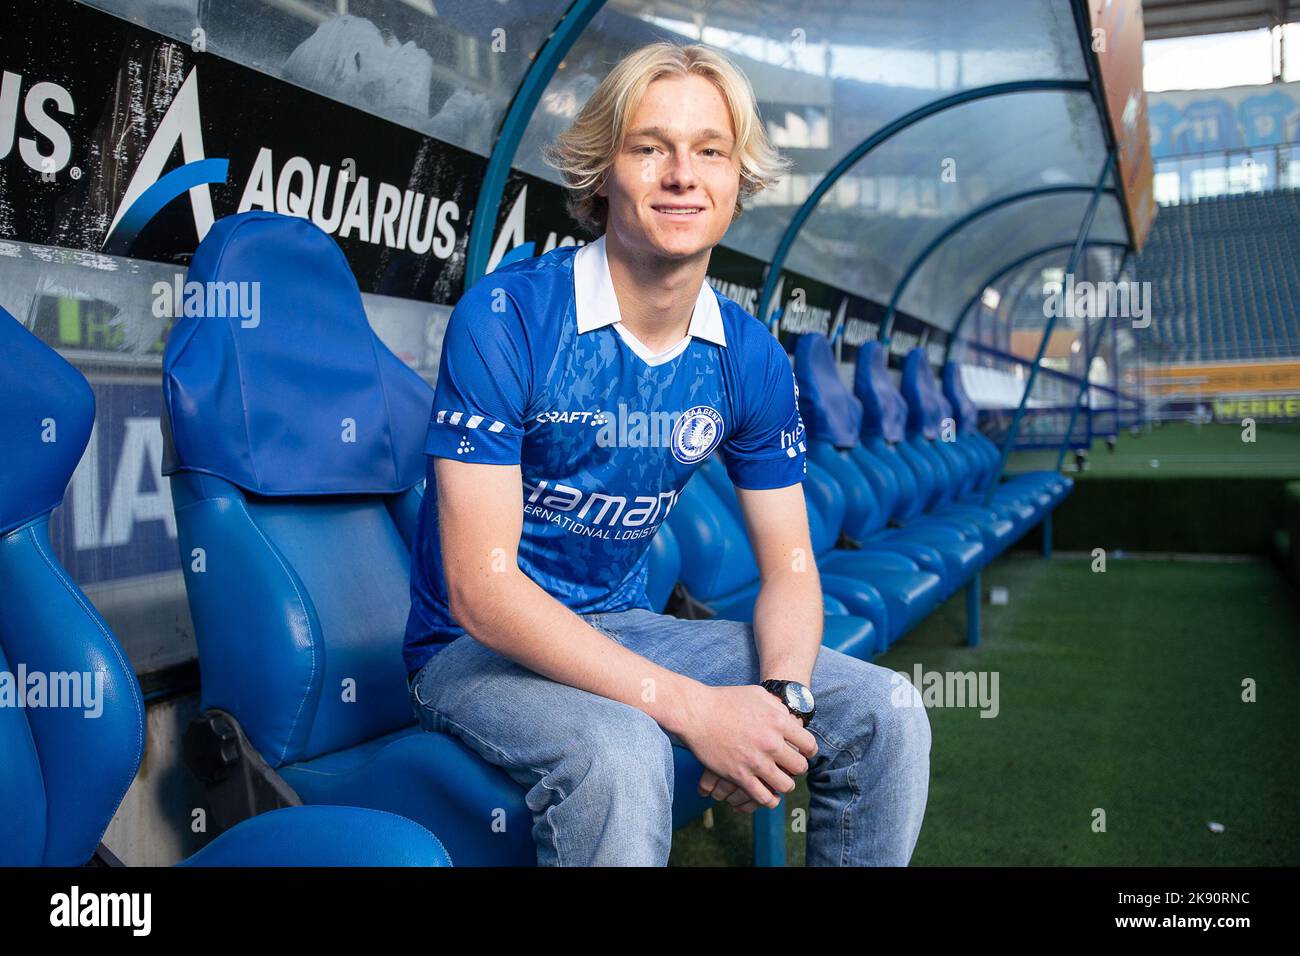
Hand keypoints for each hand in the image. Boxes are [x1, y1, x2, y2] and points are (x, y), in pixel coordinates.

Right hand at [679, 684, 817, 809]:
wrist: (696, 712)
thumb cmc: (725, 699)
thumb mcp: (757, 694)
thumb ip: (777, 707)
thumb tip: (789, 719)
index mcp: (778, 722)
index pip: (809, 745)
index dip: (808, 751)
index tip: (803, 753)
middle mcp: (770, 743)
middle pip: (799, 767)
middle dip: (796, 768)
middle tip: (789, 767)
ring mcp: (755, 761)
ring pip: (785, 785)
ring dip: (784, 785)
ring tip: (778, 781)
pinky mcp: (739, 775)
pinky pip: (763, 797)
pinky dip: (768, 799)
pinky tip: (766, 794)